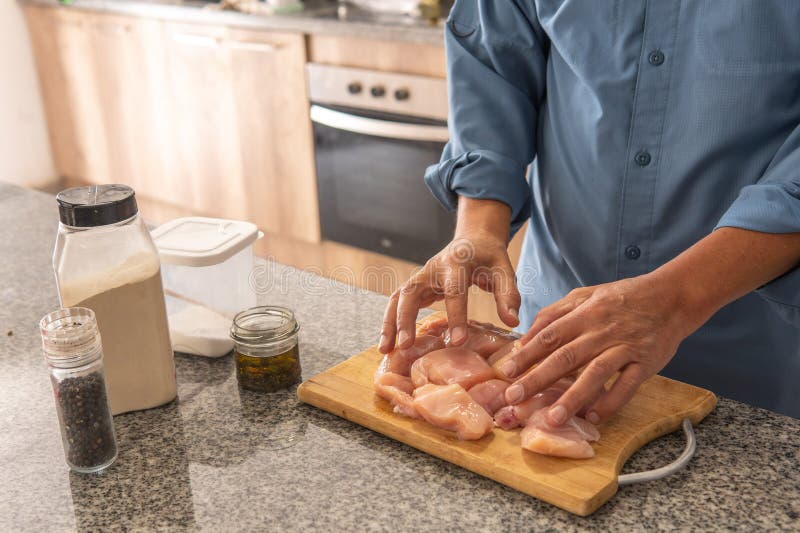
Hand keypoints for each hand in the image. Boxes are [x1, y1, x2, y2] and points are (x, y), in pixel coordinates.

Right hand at [379, 198, 519, 353]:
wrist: (473, 240)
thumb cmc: (490, 257)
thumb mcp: (504, 270)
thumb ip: (508, 294)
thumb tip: (512, 322)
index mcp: (457, 262)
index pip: (454, 291)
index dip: (456, 316)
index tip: (457, 342)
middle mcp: (432, 268)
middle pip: (411, 292)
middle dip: (406, 319)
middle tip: (406, 346)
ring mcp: (420, 276)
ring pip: (397, 298)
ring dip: (390, 323)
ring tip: (385, 350)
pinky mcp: (416, 286)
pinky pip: (398, 303)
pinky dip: (390, 322)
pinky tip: (388, 344)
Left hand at [496, 273, 704, 424]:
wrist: (672, 296)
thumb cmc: (623, 297)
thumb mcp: (586, 294)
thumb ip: (556, 312)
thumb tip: (528, 334)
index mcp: (585, 313)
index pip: (549, 335)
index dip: (526, 354)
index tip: (505, 372)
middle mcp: (602, 330)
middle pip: (565, 357)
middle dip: (537, 378)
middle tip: (514, 398)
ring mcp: (625, 347)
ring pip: (595, 374)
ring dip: (572, 397)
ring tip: (552, 418)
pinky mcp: (646, 362)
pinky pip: (627, 385)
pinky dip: (611, 402)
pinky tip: (594, 416)